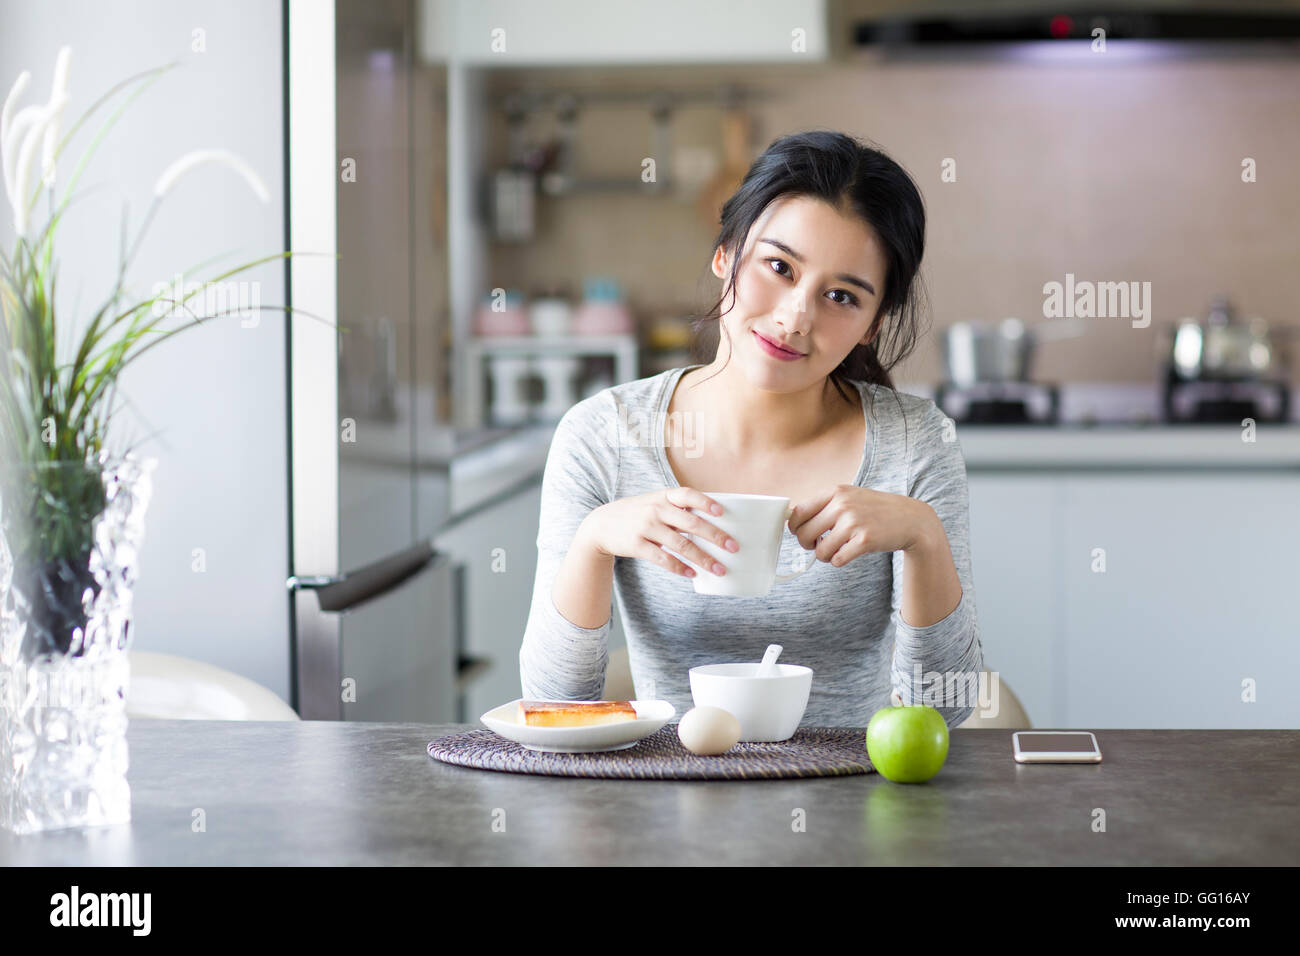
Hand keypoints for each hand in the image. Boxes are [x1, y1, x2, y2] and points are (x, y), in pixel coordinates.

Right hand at [579, 487, 740, 578]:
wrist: (600, 525)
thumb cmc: (636, 513)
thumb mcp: (653, 502)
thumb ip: (677, 508)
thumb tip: (711, 520)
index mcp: (663, 496)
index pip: (688, 494)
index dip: (705, 502)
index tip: (722, 512)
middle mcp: (656, 510)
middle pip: (691, 523)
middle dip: (715, 536)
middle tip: (733, 548)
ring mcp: (646, 528)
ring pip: (681, 545)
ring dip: (703, 559)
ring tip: (719, 569)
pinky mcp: (637, 545)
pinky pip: (663, 559)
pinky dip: (680, 568)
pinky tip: (693, 574)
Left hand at [787, 484, 937, 567]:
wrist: (911, 519)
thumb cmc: (875, 510)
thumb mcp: (849, 497)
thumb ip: (824, 505)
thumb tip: (792, 520)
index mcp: (835, 492)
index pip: (799, 512)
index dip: (795, 528)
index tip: (802, 533)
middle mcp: (842, 505)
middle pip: (804, 534)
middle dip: (808, 545)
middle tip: (818, 545)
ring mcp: (854, 522)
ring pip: (820, 551)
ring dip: (825, 556)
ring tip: (837, 549)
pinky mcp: (864, 541)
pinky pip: (837, 560)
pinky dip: (839, 561)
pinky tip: (848, 554)